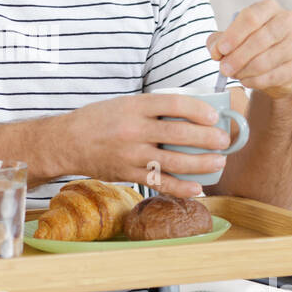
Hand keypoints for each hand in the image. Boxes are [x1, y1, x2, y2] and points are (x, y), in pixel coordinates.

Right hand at [62, 93, 231, 198]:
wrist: (67, 141)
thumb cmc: (99, 120)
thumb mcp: (125, 103)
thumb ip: (153, 108)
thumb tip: (190, 113)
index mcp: (134, 105)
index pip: (173, 103)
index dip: (198, 110)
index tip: (214, 115)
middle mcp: (133, 129)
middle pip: (179, 133)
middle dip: (208, 138)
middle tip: (225, 140)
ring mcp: (130, 154)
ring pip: (174, 161)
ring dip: (202, 163)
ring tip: (219, 162)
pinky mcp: (128, 173)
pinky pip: (160, 182)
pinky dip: (181, 187)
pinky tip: (198, 188)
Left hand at [207, 0, 291, 100]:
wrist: (275, 69)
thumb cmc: (251, 47)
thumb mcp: (231, 39)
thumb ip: (218, 41)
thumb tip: (216, 51)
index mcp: (269, 8)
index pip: (251, 17)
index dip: (233, 35)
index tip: (221, 50)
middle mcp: (287, 22)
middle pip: (260, 39)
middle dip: (238, 57)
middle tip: (224, 69)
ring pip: (266, 60)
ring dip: (244, 71)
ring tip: (234, 74)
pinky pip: (272, 77)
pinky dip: (255, 81)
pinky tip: (246, 80)